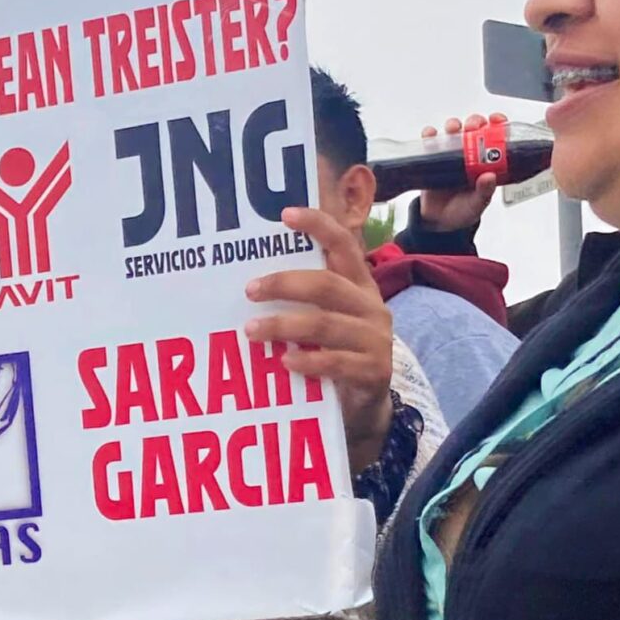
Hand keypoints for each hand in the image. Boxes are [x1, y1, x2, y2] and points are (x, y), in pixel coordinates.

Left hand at [247, 207, 397, 469]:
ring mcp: (375, 340)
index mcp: (359, 284)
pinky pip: (337, 364)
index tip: (284, 214)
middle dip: (285, 284)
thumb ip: (301, 298)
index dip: (318, 226)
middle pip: (327, 285)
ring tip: (251, 330)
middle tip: (249, 290)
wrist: (366, 405)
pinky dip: (309, 362)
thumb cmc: (334, 352)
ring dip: (285, 325)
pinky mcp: (373, 372)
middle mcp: (371, 306)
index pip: (343, 244)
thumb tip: (245, 280)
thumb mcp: (323, 319)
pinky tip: (284, 363)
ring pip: (326, 325)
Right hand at [413, 114, 501, 234]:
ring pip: (452, 131)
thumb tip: (489, 177)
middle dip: (474, 122)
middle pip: (473, 128)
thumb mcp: (477, 204)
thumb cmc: (462, 212)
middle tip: (473, 127)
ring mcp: (450, 155)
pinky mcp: (431, 159)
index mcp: (486, 161)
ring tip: (453, 129)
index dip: (497, 124)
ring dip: (453, 125)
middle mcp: (469, 154)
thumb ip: (484, 192)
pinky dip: (428, 135)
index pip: (495, 136)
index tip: (497, 120)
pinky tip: (430, 135)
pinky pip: (429, 142)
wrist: (438, 223)